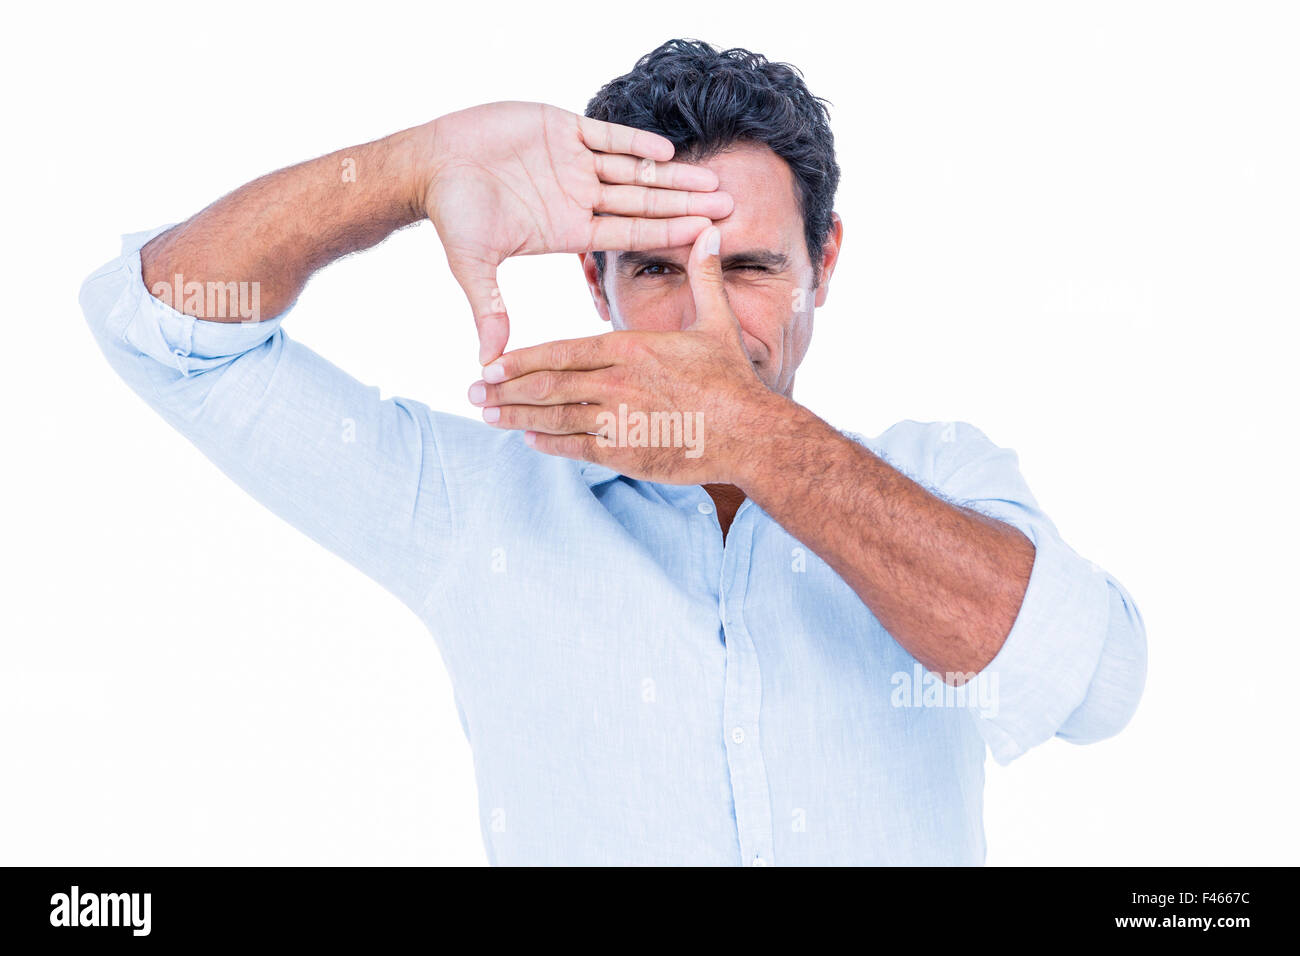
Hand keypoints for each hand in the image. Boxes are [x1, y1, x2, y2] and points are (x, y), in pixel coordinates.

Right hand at [422, 101, 733, 363]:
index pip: (628, 234)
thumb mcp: (472, 264)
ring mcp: (574, 163)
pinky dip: (633, 139)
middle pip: (644, 202)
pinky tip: (666, 149)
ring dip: (672, 174)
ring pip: (634, 169)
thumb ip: (489, 307)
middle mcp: (579, 198)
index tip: (705, 237)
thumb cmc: (452, 213)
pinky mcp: (562, 129)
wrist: (432, 163)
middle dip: (685, 204)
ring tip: (712, 178)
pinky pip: (606, 135)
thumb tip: (487, 362)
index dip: (666, 235)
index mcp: (569, 230)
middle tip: (730, 206)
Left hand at [466, 227, 777, 483]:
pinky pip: (574, 448)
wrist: (750, 433)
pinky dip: (547, 443)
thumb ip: (702, 278)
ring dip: (515, 416)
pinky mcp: (624, 453)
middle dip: (504, 388)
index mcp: (627, 349)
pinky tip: (528, 439)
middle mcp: (614, 383)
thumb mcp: (716, 322)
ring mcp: (616, 420)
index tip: (492, 360)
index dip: (521, 358)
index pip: (560, 351)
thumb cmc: (732, 380)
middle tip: (473, 390)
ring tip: (487, 415)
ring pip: (552, 417)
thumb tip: (708, 233)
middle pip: (545, 384)